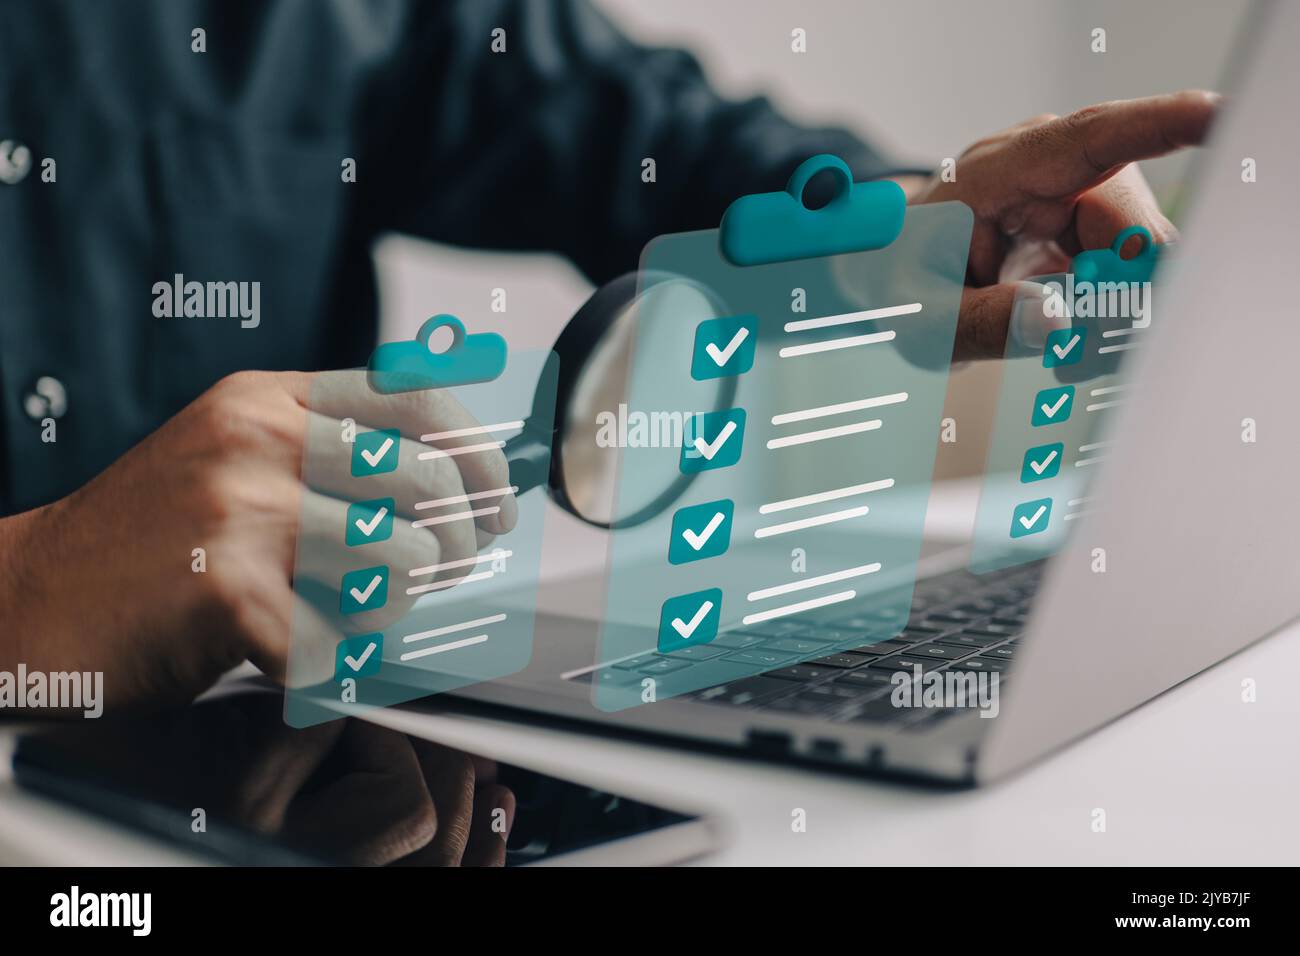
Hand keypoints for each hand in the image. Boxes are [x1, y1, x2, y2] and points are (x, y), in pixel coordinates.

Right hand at [0, 370, 517, 710]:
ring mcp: (237, 508)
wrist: (31, 600)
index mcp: (264, 399)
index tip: (498, 499)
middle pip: (425, 477)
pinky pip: (340, 637)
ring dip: (405, 603)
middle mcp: (254, 438)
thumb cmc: (147, 540)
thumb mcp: (230, 456)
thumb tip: (452, 476)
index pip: (415, 396)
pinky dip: (340, 660)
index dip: (480, 452)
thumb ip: (324, 451)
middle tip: (452, 572)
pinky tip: (308, 655)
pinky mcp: (224, 588)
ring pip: (402, 555)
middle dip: (462, 540)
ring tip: (366, 614)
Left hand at [904, 90, 1218, 358]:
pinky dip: (1108, 317)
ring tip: (1064, 354)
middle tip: (1077, 354)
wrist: (885, 270)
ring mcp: (1073, 197)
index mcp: (999, 172)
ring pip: (1140, 257)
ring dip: (1114, 316)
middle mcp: (1048, 172)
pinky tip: (1070, 344)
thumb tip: (1057, 323)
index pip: (1089, 138)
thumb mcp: (919, 316)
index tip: (1213, 116)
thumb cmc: (893, 280)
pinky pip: (1128, 273)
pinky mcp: (1086, 227)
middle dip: (1121, 299)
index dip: (1156, 125)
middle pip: (1132, 226)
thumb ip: (981, 321)